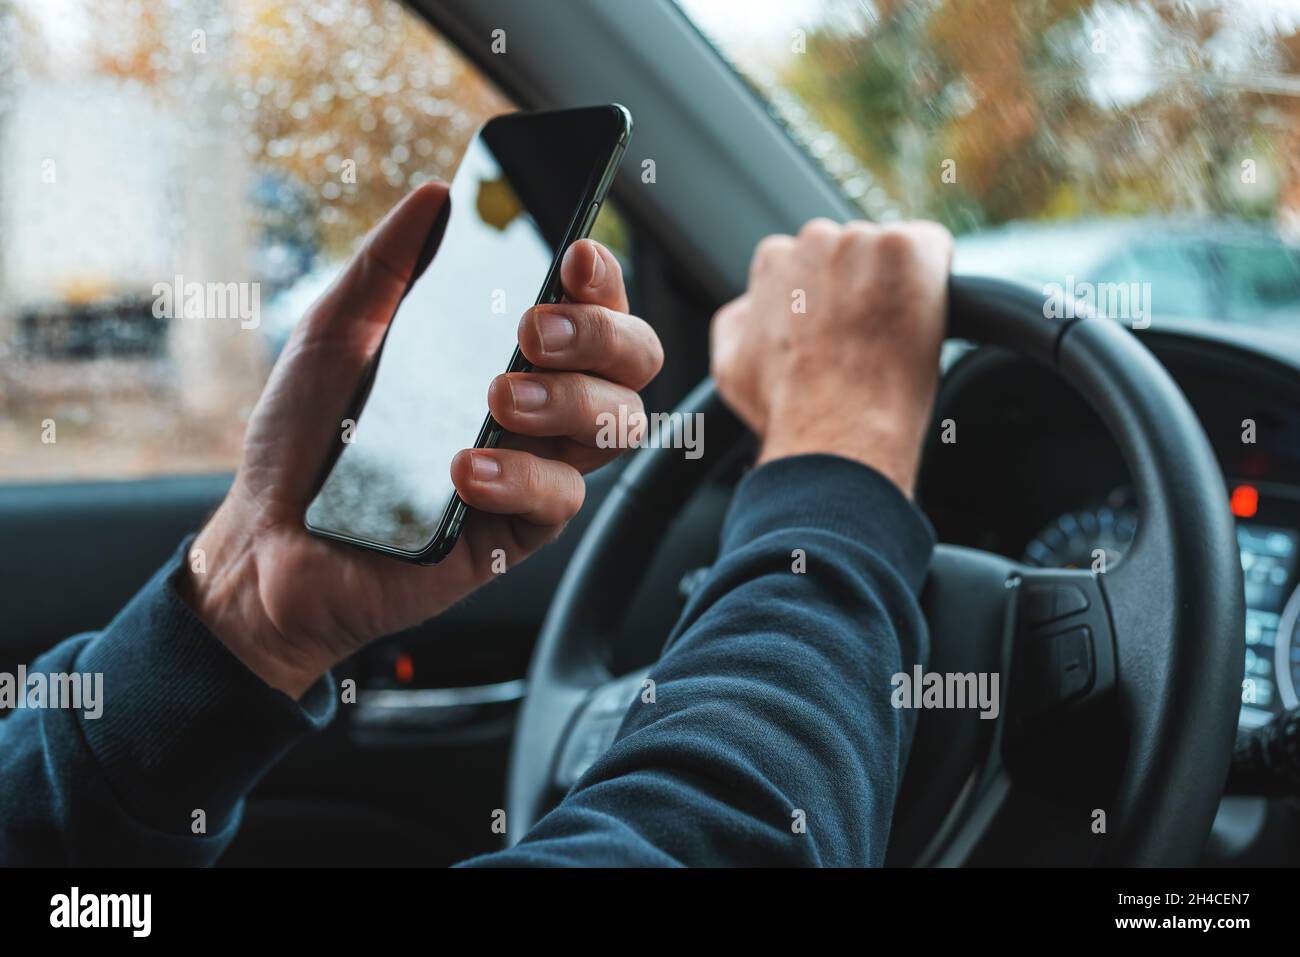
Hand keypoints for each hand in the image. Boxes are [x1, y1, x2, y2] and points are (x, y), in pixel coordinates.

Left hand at [180, 183, 662, 698]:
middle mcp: (537, 405)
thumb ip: (388, 266)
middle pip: (634, 360)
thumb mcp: (335, 334)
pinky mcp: (520, 530)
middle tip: (531, 333)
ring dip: (571, 401)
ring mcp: (535, 467)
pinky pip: (562, 498)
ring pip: (619, 425)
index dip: (600, 275)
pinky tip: (461, 470)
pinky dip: (519, 476)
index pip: (591, 304)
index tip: (571, 254)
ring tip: (498, 400)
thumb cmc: (307, 438)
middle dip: (602, 333)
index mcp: (505, 350)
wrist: (271, 542)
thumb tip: (438, 194)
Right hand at [710, 219, 951, 495]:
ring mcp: (862, 241)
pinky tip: (920, 321)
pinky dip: (935, 279)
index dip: (830, 299)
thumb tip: (751, 307)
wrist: (836, 426)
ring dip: (897, 285)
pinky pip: (932, 249)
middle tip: (866, 337)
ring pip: (892, 253)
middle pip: (853, 251)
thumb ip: (738, 321)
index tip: (838, 331)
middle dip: (862, 285)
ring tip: (890, 339)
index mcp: (774, 260)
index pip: (814, 263)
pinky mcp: (906, 248)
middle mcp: (814, 240)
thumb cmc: (787, 406)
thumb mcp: (731, 366)